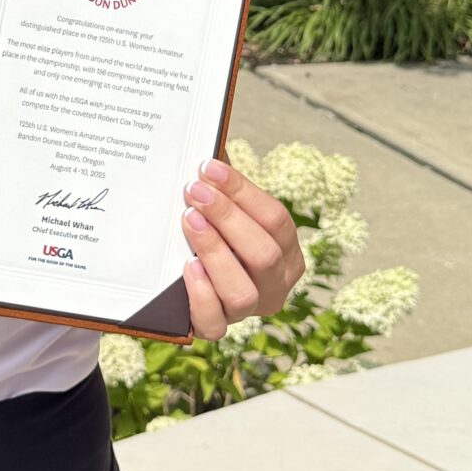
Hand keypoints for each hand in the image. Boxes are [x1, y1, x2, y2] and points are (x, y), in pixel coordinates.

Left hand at [179, 157, 304, 340]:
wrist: (184, 274)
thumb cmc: (213, 229)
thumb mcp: (223, 207)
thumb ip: (222, 184)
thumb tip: (211, 142)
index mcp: (287, 251)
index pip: (276, 220)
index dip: (243, 191)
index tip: (208, 167)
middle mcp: (276, 284)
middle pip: (264, 255)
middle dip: (227, 218)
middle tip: (194, 192)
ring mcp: (249, 310)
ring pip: (243, 292)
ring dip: (215, 253)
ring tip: (190, 222)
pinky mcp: (218, 328)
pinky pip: (215, 324)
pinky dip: (201, 296)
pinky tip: (187, 267)